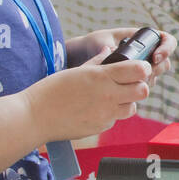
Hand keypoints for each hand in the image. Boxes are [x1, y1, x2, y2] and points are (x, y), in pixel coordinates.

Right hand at [27, 58, 152, 142]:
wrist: (35, 117)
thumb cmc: (51, 90)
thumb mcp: (76, 70)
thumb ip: (98, 62)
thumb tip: (110, 52)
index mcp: (101, 76)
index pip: (139, 70)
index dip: (142, 68)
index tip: (138, 68)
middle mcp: (108, 95)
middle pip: (143, 90)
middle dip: (139, 86)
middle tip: (128, 85)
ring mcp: (106, 114)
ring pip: (133, 108)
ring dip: (127, 102)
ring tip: (111, 98)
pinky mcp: (101, 128)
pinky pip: (115, 120)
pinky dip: (111, 114)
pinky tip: (95, 110)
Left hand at [67, 27, 176, 76]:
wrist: (87, 54)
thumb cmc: (95, 42)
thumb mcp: (101, 41)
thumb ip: (108, 46)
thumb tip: (111, 51)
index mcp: (144, 37)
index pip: (167, 40)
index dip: (166, 49)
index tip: (154, 57)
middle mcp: (147, 52)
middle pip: (165, 61)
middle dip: (157, 69)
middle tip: (143, 74)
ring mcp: (144, 66)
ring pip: (156, 74)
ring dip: (149, 79)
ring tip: (132, 81)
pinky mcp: (137, 78)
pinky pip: (146, 84)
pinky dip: (141, 87)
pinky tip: (129, 90)